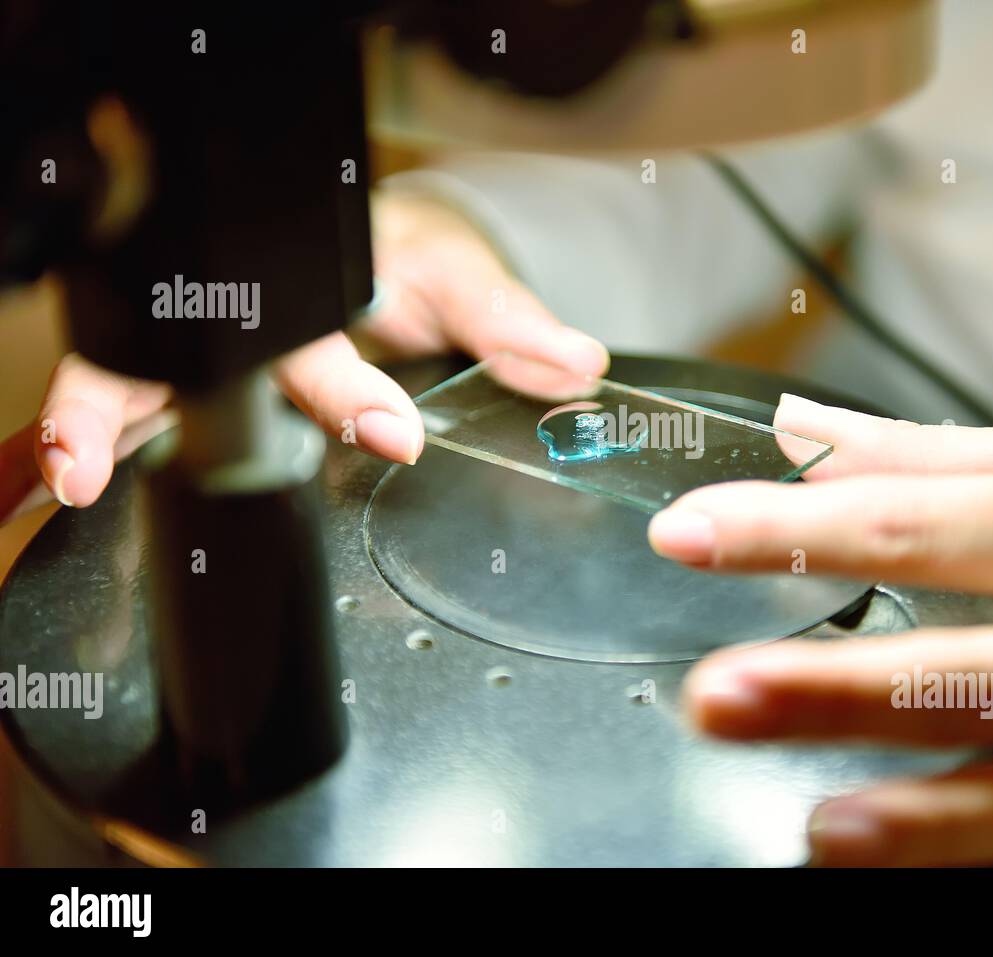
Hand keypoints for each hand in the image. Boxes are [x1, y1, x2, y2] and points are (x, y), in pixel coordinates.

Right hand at [0, 190, 607, 521]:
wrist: (375, 249)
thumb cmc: (408, 256)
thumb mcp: (465, 280)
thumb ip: (512, 323)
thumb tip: (578, 364)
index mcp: (313, 282)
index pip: (316, 339)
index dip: (346, 389)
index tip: (391, 432)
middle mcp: (248, 314)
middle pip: (170, 353)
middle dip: (123, 401)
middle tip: (91, 459)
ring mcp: (212, 349)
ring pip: (127, 379)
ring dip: (89, 426)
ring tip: (67, 480)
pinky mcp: (197, 381)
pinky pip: (138, 409)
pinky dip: (95, 442)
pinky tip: (60, 484)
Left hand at [648, 394, 992, 865]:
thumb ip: (931, 458)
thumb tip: (801, 440)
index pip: (908, 526)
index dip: (787, 534)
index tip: (688, 537)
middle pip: (965, 673)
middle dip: (828, 692)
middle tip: (713, 698)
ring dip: (920, 824)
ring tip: (819, 832)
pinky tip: (921, 880)